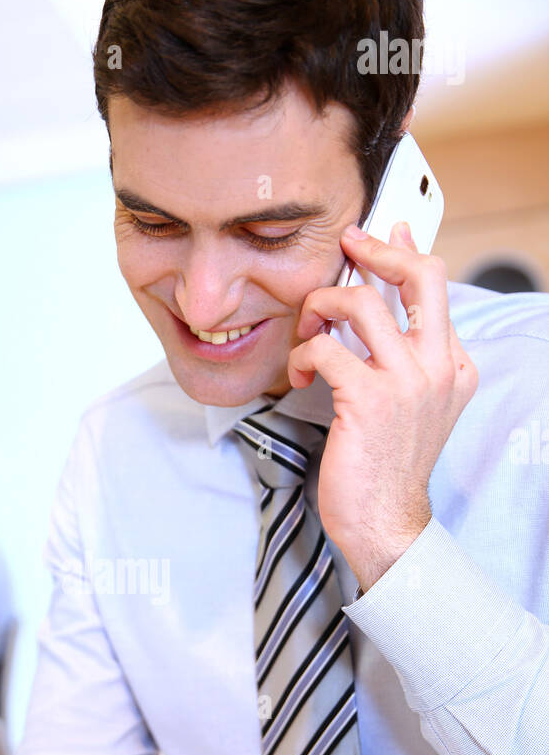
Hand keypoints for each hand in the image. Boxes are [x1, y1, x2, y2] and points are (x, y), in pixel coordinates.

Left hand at [288, 221, 478, 591]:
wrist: (386, 522)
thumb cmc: (387, 467)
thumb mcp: (411, 406)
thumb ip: (406, 358)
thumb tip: (384, 306)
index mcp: (453, 367)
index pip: (436, 287)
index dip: (404, 251)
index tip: (382, 232)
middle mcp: (438, 368)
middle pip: (420, 275)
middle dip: (376, 250)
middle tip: (347, 249)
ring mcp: (407, 382)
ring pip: (361, 304)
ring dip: (320, 308)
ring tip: (308, 331)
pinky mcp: (368, 400)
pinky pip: (326, 349)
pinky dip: (303, 355)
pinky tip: (300, 374)